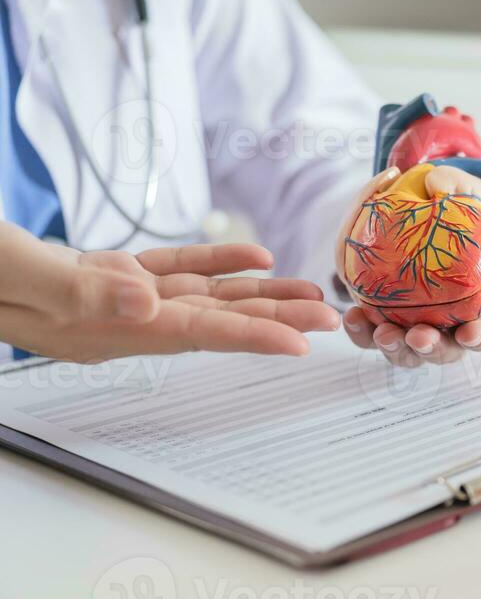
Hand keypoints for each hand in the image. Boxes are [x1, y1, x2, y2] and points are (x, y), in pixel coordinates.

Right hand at [0, 221, 339, 362]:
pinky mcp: (94, 271)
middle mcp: (108, 320)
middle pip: (208, 321)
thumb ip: (77, 287)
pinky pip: (166, 269)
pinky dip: (207, 261)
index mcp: (93, 328)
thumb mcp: (9, 268)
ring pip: (196, 296)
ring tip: (308, 292)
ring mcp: (103, 297)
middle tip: (330, 319)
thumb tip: (148, 305)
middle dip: (270, 319)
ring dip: (252, 293)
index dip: (248, 336)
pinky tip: (247, 254)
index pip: (189, 334)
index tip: (302, 344)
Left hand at [338, 166, 480, 366]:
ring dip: (395, 348)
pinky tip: (353, 316)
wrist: (422, 200)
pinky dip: (362, 332)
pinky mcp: (382, 316)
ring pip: (406, 351)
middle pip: (445, 351)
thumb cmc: (465, 212)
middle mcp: (449, 323)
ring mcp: (415, 323)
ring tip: (381, 333)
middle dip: (431, 349)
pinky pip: (371, 334)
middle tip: (418, 337)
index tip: (469, 334)